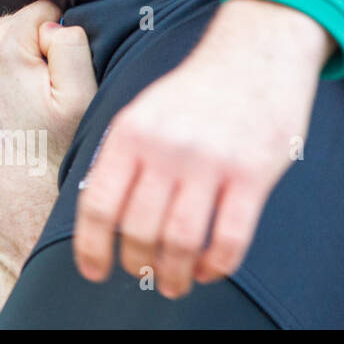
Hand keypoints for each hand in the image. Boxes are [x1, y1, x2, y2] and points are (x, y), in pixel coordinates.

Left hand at [0, 0, 96, 307]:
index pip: (40, 10)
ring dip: (1, 59)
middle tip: (37, 92)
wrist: (11, 206)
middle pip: (9, 23)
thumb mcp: (81, 95)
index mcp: (2, 43)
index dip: (55, 38)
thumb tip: (51, 20)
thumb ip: (70, 40)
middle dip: (26, 47)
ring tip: (16, 100)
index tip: (55, 73)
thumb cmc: (51, 153)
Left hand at [73, 0, 331, 299]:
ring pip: (181, 240)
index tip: (92, 271)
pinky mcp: (253, 175)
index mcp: (128, 134)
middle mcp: (165, 149)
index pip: (98, 204)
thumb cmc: (188, 95)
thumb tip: (97, 216)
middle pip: (138, 228)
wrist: (250, 58)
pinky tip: (207, 270)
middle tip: (140, 273)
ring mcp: (210, 162)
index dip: (91, 246)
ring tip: (171, 285)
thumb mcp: (138, 115)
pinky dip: (216, 265)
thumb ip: (119, 160)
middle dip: (135, 262)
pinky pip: (230, 237)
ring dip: (172, 273)